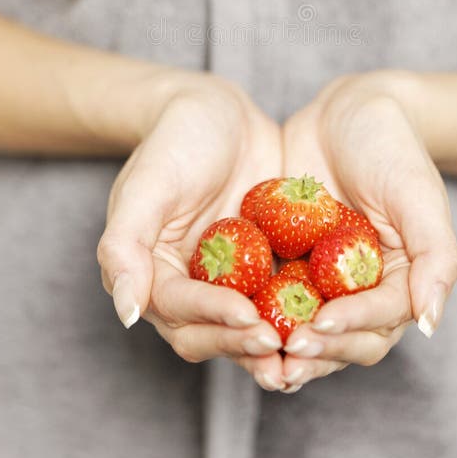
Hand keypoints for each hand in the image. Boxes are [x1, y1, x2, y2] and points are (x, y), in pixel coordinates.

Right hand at [96, 71, 287, 386]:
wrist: (219, 111)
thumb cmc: (175, 140)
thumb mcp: (147, 184)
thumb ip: (124, 246)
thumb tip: (126, 313)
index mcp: (152, 273)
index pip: (179, 310)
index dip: (212, 317)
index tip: (248, 318)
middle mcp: (188, 286)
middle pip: (211, 333)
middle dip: (243, 342)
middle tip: (282, 343)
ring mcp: (228, 280)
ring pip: (247, 326)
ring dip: (273, 342)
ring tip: (307, 346)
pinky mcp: (263, 268)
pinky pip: (280, 297)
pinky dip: (299, 311)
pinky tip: (332, 314)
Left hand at [277, 72, 456, 390]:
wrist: (347, 110)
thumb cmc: (392, 146)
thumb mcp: (418, 194)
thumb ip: (435, 256)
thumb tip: (432, 323)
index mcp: (399, 281)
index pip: (379, 319)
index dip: (352, 327)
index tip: (322, 325)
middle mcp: (360, 289)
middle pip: (342, 339)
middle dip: (316, 350)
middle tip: (284, 350)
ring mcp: (319, 278)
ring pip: (304, 327)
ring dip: (283, 346)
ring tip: (255, 351)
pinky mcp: (285, 260)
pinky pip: (269, 293)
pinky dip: (254, 310)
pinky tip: (230, 314)